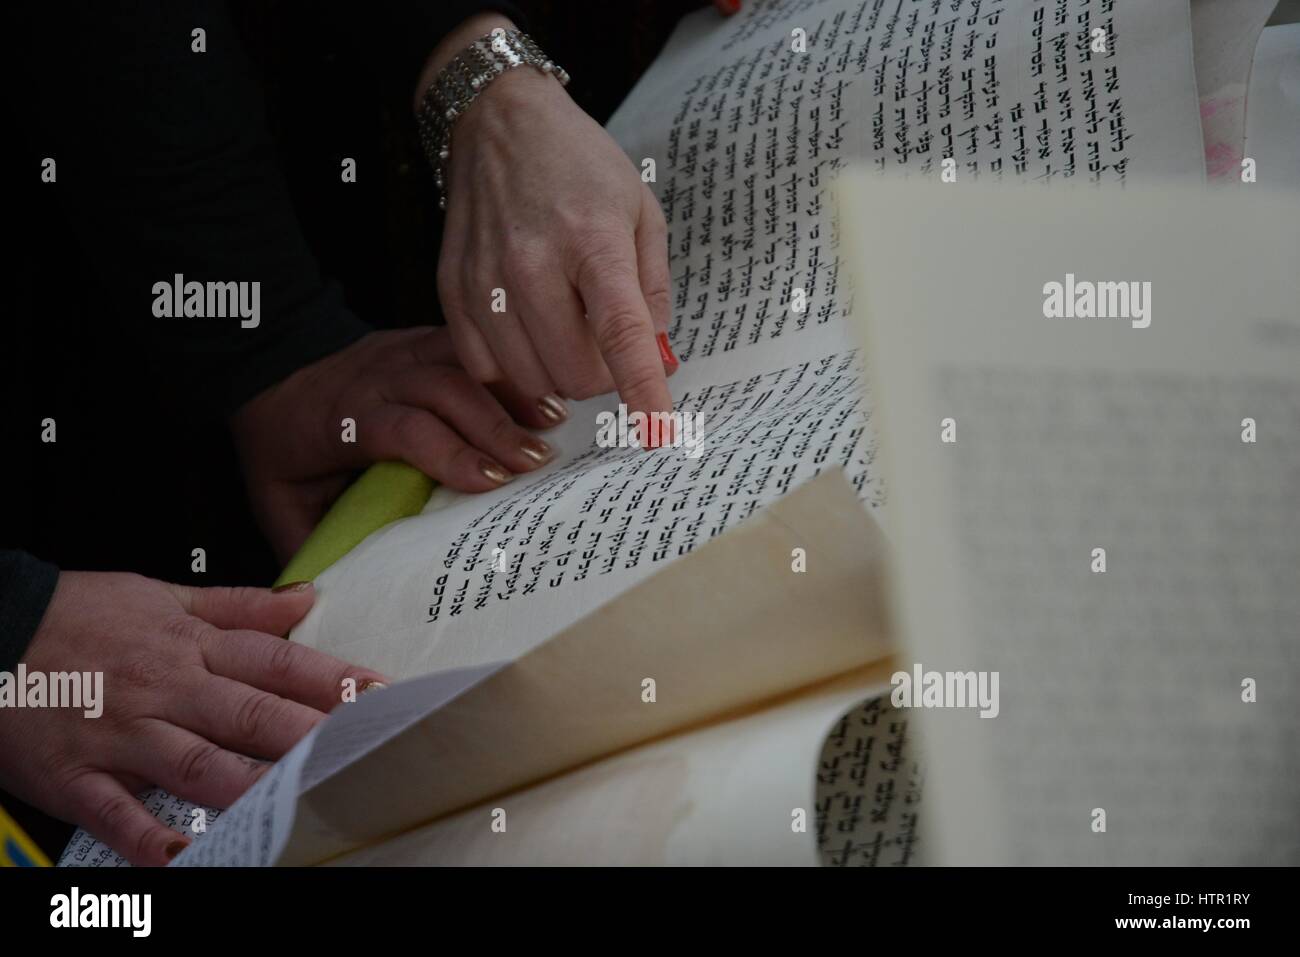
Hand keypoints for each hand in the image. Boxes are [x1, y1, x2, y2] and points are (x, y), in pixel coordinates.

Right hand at [0, 573, 387, 865]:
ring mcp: (122, 735)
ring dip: (250, 784)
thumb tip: (306, 599)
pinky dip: (148, 837)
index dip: (334, 678)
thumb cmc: (79, 617)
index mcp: (192, 647)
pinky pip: (116, 813)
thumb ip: (239, 605)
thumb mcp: (161, 596)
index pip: (277, 662)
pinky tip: (185, 857)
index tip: (382, 693)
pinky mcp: (76, 776)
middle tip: (364, 749)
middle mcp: (166, 690)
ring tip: (300, 800)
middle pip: (250, 713)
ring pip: (196, 764)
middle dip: (311, 734)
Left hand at [231, 326, 565, 562]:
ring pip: (463, 362)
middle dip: (497, 426)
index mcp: (343, 418)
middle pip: (444, 390)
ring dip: (513, 392)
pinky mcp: (423, 341)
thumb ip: (310, 545)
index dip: (451, 452)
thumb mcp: (277, 501)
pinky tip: (544, 391)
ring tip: (557, 423)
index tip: (493, 482)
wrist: (268, 371)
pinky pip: (471, 348)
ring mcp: (402, 351)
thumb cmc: (281, 445)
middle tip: (541, 462)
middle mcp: (377, 376)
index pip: (404, 427)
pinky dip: (510, 370)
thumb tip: (336, 604)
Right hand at [420, 15, 678, 419]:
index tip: (658, 432)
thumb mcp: (640, 213)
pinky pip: (486, 370)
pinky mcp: (452, 293)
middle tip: (606, 339)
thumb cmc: (580, 168)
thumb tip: (658, 361)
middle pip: (575, 375)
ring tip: (566, 326)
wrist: (498, 125)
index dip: (643, 389)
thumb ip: (653, 292)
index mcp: (592, 240)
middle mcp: (531, 263)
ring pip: (532, 382)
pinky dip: (515, 366)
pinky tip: (528, 330)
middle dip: (603, 375)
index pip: (621, 332)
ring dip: (559, 373)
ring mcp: (485, 282)